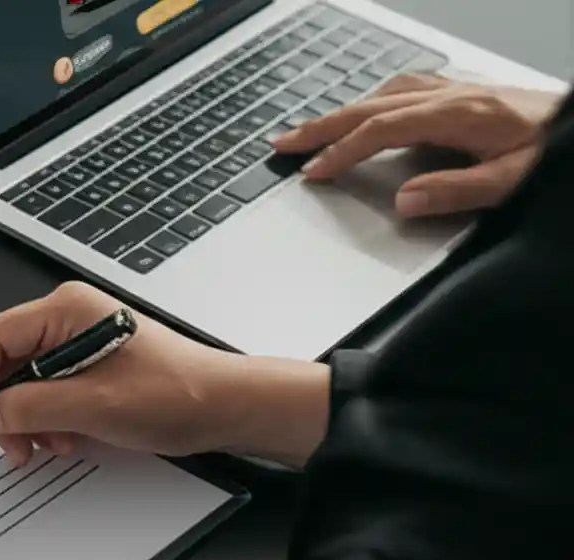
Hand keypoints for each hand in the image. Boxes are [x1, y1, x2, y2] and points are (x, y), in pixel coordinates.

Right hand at [0, 282, 329, 468]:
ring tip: (27, 451)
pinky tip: (55, 443)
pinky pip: (42, 393)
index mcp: (64, 310)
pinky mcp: (84, 368)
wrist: (224, 406)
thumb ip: (29, 407)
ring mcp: (74, 343)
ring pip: (17, 381)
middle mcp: (64, 319)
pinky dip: (39, 421)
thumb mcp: (92, 405)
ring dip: (14, 420)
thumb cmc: (173, 393)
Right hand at [273, 74, 562, 217]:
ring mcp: (459, 91)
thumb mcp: (512, 183)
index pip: (379, 131)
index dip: (340, 152)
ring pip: (383, 95)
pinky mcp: (467, 95)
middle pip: (369, 107)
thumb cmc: (556, 154)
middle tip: (282, 143)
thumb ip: (456, 191)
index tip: (312, 173)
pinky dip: (372, 104)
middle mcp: (453, 96)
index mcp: (458, 115)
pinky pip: (404, 91)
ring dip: (342, 113)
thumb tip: (404, 200)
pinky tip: (366, 113)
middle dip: (321, 126)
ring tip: (312, 131)